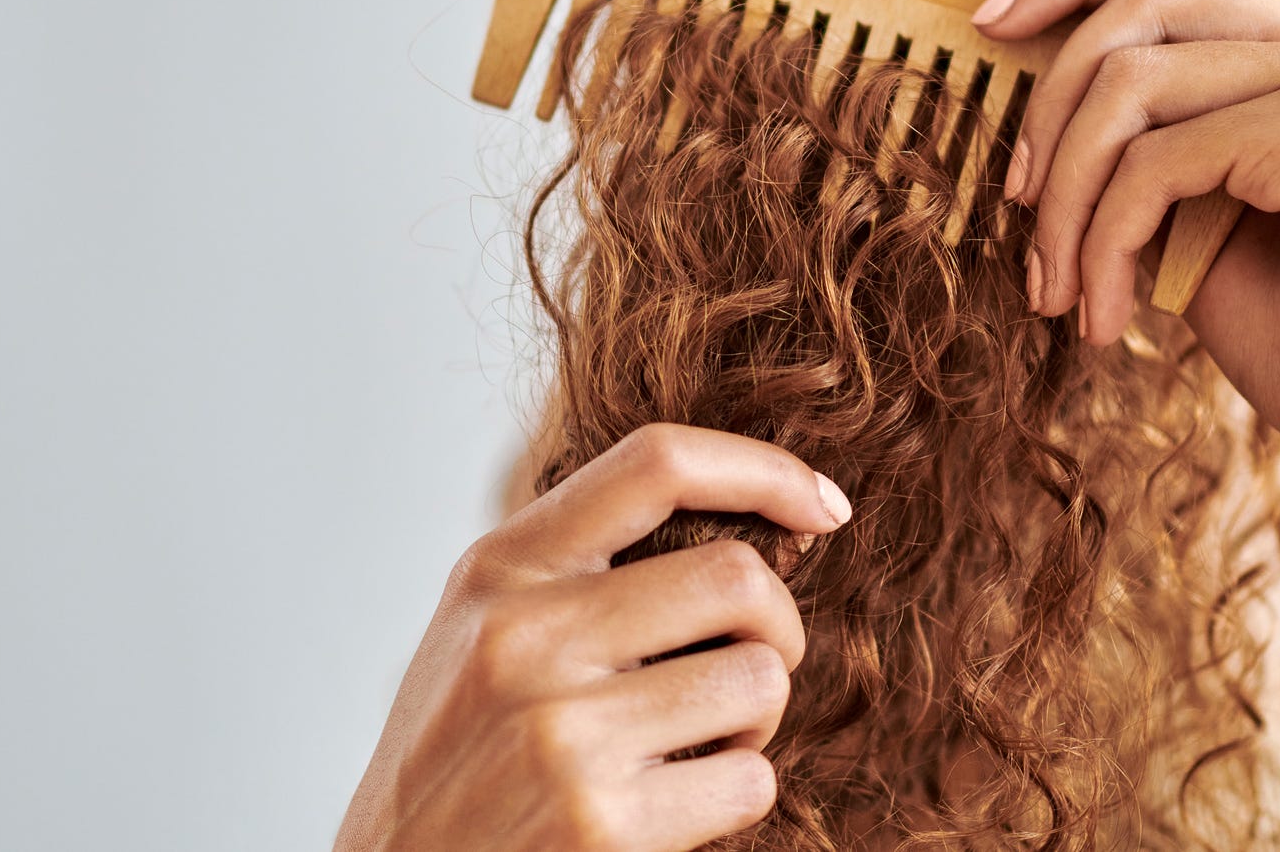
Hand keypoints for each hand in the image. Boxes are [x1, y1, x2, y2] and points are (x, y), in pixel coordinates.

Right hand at [334, 424, 852, 851]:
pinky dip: (735, 793)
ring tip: (697, 744)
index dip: (765, 471)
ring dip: (755, 720)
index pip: (657, 463)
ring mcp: (561, 732)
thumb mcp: (480, 629)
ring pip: (760, 679)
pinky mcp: (600, 822)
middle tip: (752, 668)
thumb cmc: (455, 756)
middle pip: (738, 578)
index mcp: (499, 568)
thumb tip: (750, 520)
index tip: (823, 507)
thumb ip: (575, 568)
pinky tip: (676, 805)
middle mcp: (524, 636)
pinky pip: (750, 780)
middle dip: (777, 628)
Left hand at [973, 0, 1279, 511]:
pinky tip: (1109, 321)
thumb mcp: (1217, 223)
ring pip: (1128, 83)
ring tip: (1057, 291)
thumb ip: (1156, 148)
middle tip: (1017, 203)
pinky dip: (1103, 244)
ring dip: (1066, 199)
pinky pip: (1151, 165)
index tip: (990, 28)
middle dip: (1048, 99)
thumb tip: (1036, 105)